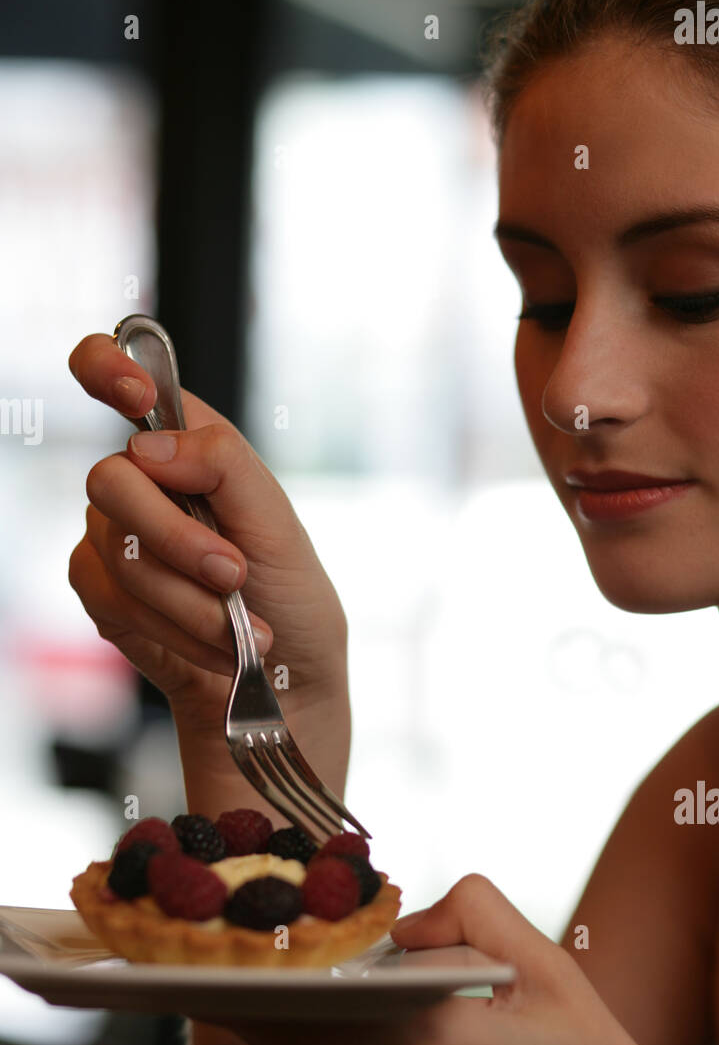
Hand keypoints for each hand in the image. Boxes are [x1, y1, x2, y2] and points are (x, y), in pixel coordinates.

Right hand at [67, 334, 348, 730]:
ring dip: (190, 601)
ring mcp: (113, 534)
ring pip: (119, 551)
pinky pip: (116, 600)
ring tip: (241, 626)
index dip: (107, 367)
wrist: (285, 677)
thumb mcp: (278, 521)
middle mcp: (141, 480)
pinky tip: (215, 644)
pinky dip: (177, 629)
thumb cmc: (289, 591)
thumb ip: (222, 465)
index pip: (115, 374)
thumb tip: (147, 448)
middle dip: (178, 540)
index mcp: (186, 442)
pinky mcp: (102, 590)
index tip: (134, 395)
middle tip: (235, 575)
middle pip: (112, 481)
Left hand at [208, 875, 692, 1044]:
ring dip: (310, 1033)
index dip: (259, 971)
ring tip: (312, 987)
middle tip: (254, 953)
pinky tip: (375, 1042)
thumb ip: (471, 913)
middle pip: (293, 1042)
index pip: (303, 1005)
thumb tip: (403, 922)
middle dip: (273, 997)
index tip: (228, 941)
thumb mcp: (552, 971)